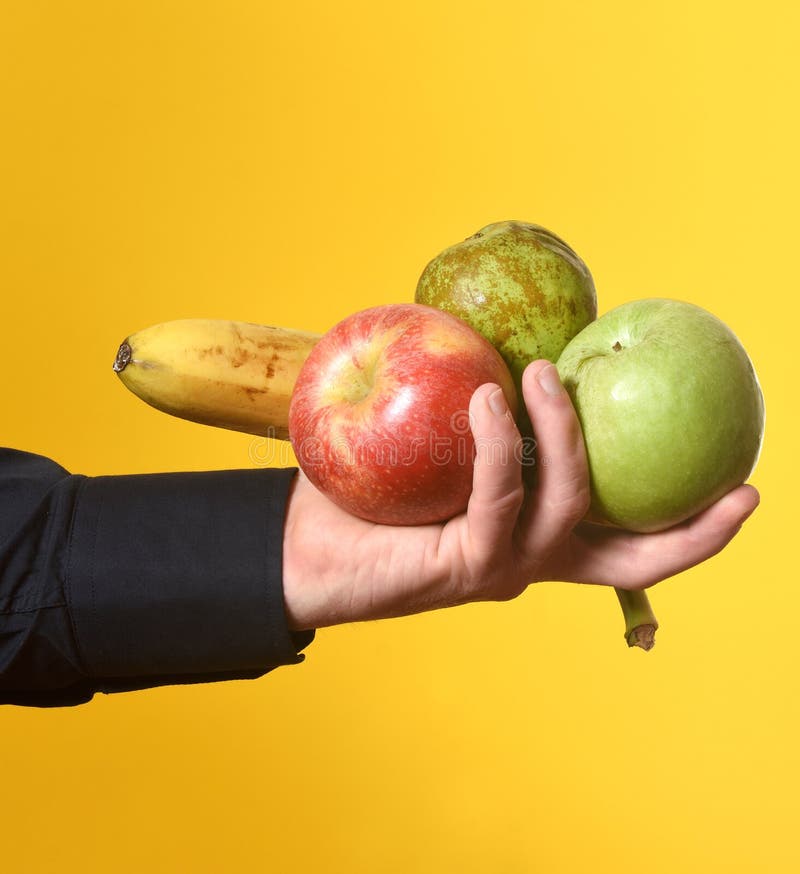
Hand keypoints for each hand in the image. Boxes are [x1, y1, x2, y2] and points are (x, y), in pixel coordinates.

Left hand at [282, 360, 759, 629]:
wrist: (296, 542)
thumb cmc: (365, 486)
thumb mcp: (432, 434)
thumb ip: (476, 402)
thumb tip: (500, 329)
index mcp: (536, 531)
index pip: (626, 537)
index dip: (691, 527)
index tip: (744, 490)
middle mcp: (530, 557)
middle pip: (631, 558)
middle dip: (691, 530)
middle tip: (736, 481)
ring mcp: (501, 567)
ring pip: (568, 505)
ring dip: (565, 433)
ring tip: (542, 374)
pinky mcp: (464, 567)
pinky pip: (500, 498)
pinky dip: (501, 445)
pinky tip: (488, 401)